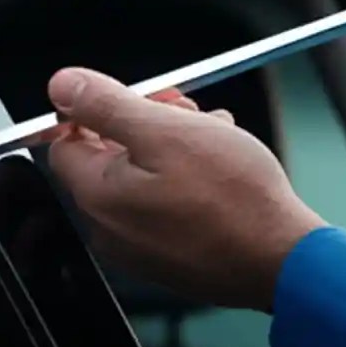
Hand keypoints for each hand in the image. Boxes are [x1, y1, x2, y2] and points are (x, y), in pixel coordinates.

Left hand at [46, 67, 325, 310]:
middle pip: (110, 158)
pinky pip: (167, 209)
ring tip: (217, 138)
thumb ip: (106, 105)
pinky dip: (188, 184)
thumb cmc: (234, 198)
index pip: (67, 140)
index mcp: (99, 196)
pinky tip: (222, 170)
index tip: (140, 98)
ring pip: (144, 181)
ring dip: (176, 149)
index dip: (100, 110)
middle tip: (188, 113)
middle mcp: (111, 230)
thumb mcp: (167, 130)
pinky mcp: (173, 261)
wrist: (283, 258)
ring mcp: (142, 251)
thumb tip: (63, 85)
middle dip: (148, 125)